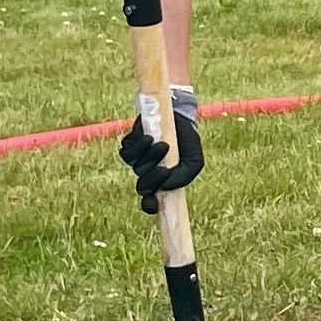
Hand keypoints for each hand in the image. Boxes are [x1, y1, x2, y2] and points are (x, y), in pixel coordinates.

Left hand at [118, 86, 202, 211]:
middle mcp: (149, 173)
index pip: (151, 201)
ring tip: (162, 145)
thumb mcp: (194, 161)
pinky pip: (126, 152)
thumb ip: (184, 177)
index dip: (149, 205)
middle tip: (164, 169)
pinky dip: (137, 146)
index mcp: (163, 181)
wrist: (178, 114)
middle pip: (142, 187)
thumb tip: (165, 187)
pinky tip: (149, 138)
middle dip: (152, 179)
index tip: (154, 203)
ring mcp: (138, 159)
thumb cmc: (187, 140)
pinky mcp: (130, 144)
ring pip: (135, 168)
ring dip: (148, 158)